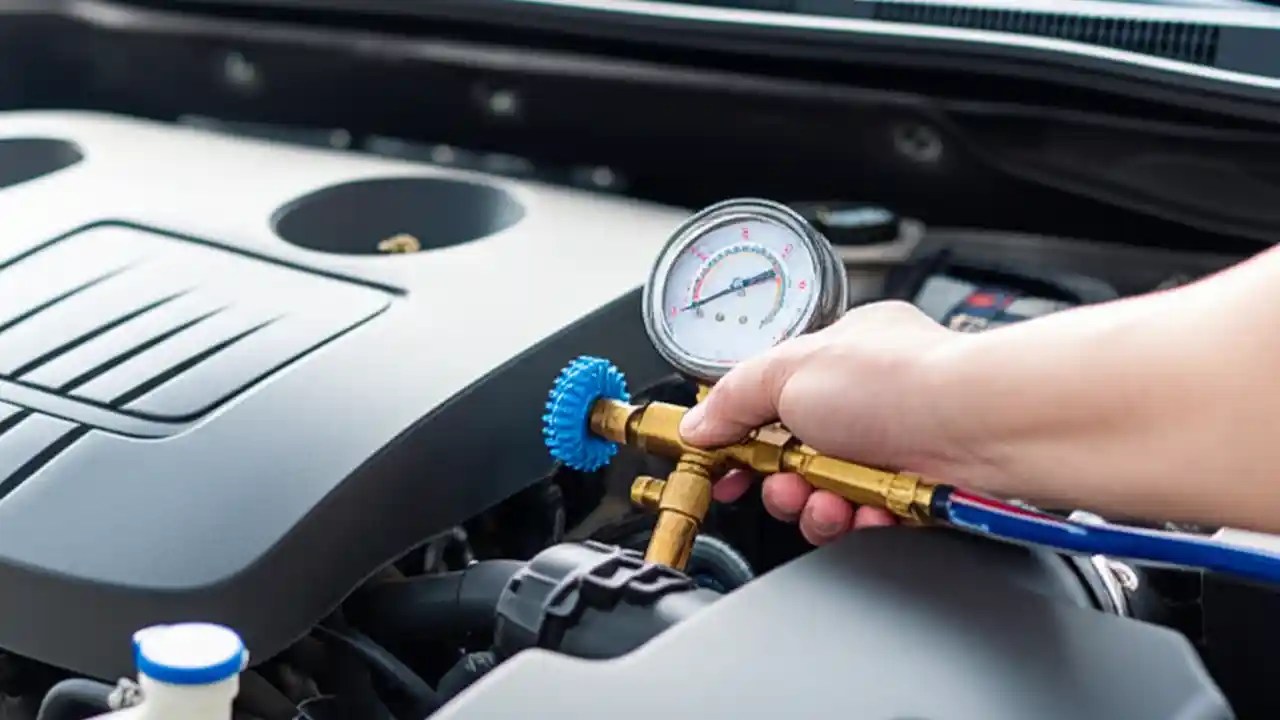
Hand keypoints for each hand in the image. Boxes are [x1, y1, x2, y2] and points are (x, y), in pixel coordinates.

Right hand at [678, 301, 966, 544]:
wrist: (978, 427)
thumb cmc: (900, 380)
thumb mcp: (788, 370)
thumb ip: (732, 398)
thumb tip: (698, 424)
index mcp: (836, 355)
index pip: (769, 398)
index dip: (739, 434)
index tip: (718, 461)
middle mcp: (865, 400)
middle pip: (792, 455)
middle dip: (777, 479)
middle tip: (777, 482)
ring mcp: (890, 446)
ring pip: (824, 493)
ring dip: (813, 504)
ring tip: (822, 500)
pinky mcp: (911, 490)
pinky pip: (862, 518)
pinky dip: (856, 520)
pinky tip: (862, 510)